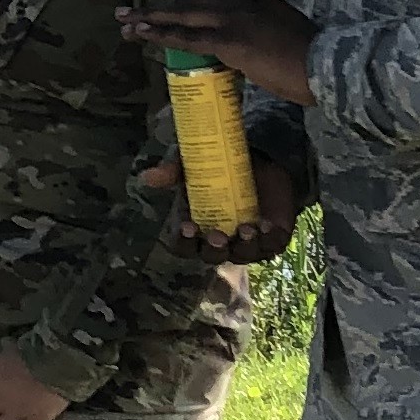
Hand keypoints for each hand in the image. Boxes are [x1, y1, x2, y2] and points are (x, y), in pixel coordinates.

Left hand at [121, 0, 316, 108]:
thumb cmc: (314, 62)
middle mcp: (242, 1)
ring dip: (150, 20)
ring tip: (123, 22)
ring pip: (181, 16)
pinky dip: (159, 35)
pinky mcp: (228, 40)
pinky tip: (139, 34)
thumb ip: (263, 37)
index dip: (183, 9)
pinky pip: (185, 37)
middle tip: (129, 14)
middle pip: (190, 4)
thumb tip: (247, 50)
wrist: (330, 65)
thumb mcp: (285, 39)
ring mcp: (234, 19)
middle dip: (159, 10)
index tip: (165, 13)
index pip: (210, 2)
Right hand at [139, 149, 305, 262]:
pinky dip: (268, 238)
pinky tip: (266, 225)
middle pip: (212, 256)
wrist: (264, 163)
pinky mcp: (273, 239)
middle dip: (214, 249)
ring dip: (244, 246)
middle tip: (217, 235)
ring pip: (242, 255)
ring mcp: (248, 244)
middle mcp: (221, 243)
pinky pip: (271, 246)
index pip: (184, 247)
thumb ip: (173, 173)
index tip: (187, 226)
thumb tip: (147, 176)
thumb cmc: (223, 170)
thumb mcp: (195, 168)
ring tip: (247, 228)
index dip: (184, 242)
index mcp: (197, 230)